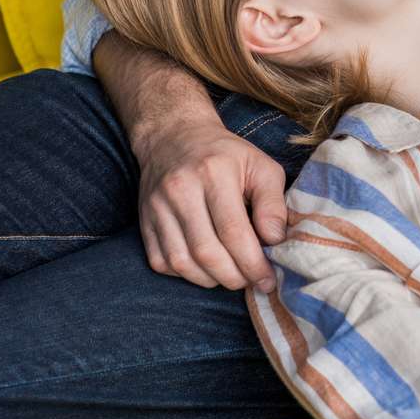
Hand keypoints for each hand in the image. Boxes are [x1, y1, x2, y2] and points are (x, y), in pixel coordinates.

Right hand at [136, 123, 287, 291]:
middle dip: (234, 277)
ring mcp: (157, 208)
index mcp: (213, 173)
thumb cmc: (225, 155)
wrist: (174, 136)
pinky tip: (205, 267)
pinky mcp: (144, 222)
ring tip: (231, 275)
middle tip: (252, 281)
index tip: (268, 280)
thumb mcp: (261, 165)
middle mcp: (180, 191)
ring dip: (211, 280)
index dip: (252, 263)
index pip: (233, 232)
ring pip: (182, 263)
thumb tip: (275, 241)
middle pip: (206, 252)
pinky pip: (162, 263)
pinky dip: (186, 274)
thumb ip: (273, 203)